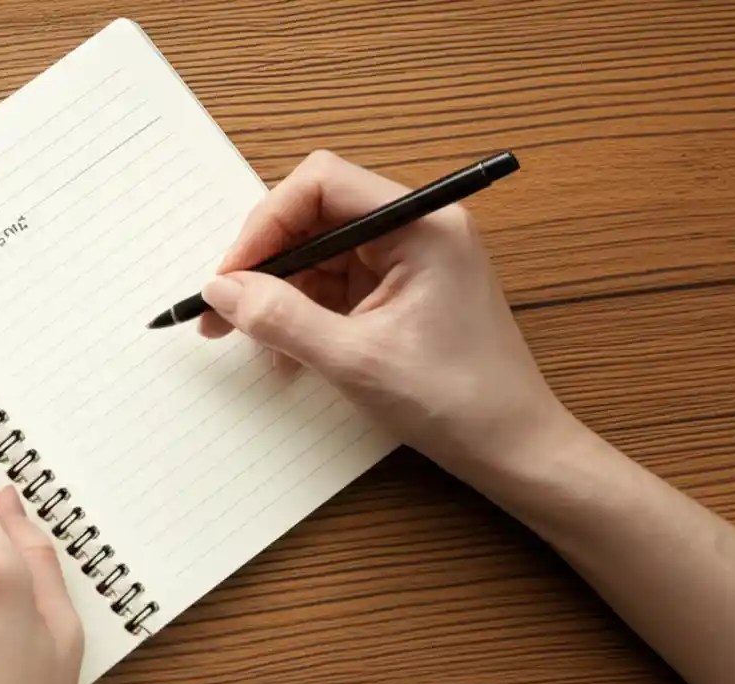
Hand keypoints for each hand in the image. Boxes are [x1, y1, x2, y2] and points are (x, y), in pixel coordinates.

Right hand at [199, 150, 568, 478]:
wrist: (513, 448)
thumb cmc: (456, 402)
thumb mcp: (354, 360)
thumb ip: (281, 318)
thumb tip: (222, 290)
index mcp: (422, 225)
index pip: (322, 184)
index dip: (266, 222)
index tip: (232, 273)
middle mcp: (418, 228)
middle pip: (316, 215)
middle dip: (266, 262)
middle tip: (223, 308)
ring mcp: (410, 259)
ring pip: (320, 253)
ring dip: (280, 293)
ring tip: (250, 340)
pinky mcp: (401, 289)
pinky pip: (336, 284)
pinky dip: (303, 312)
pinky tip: (284, 350)